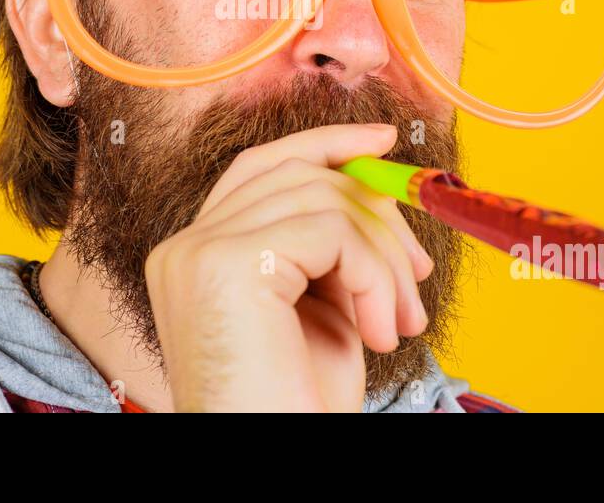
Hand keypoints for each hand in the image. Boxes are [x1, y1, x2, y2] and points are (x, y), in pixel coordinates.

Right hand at [145, 123, 434, 411]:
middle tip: (418, 276)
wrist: (274, 458)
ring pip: (323, 199)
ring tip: (400, 323)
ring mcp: (199, 251)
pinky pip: (331, 231)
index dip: (323, 145)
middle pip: (297, 176)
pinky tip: (380, 333)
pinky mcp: (227, 264)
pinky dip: (374, 275)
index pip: (260, 169)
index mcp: (195, 255)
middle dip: (376, 214)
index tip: (385, 145)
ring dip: (384, 259)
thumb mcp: (321, 313)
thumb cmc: (296, 407)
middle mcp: (185, 245)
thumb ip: (334, 248)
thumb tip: (379, 185)